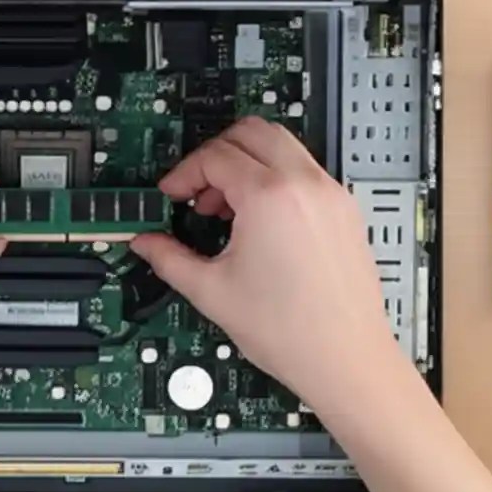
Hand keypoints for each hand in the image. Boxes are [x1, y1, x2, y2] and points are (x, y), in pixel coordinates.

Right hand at [131, 117, 392, 398]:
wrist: (345, 359)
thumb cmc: (290, 332)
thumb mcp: (212, 292)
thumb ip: (170, 258)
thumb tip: (146, 243)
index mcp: (270, 197)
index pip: (216, 155)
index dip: (184, 173)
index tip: (173, 196)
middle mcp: (306, 185)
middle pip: (252, 131)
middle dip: (216, 153)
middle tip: (197, 190)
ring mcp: (331, 194)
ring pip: (282, 145)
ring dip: (247, 162)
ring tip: (226, 209)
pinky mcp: (344, 210)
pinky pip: (304, 171)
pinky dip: (276, 178)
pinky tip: (258, 221)